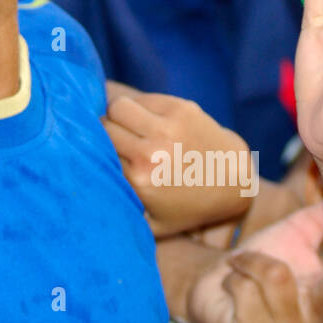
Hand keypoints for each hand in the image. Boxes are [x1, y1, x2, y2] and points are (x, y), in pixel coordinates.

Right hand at [102, 89, 252, 235]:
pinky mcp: (181, 108)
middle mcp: (152, 152)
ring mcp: (168, 127)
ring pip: (119, 106)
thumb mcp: (151, 224)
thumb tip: (90, 194)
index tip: (98, 154)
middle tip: (115, 141)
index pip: (97, 151)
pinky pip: (143, 99)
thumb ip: (119, 211)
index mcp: (140, 180)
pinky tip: (149, 121)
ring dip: (119, 116)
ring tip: (128, 127)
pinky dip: (140, 108)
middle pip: (103, 126)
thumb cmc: (187, 206)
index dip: (95, 151)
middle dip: (105, 133)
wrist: (232, 181)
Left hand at [187, 200, 322, 322]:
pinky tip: (232, 286)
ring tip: (244, 267)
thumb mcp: (294, 236)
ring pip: (275, 274)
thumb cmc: (260, 261)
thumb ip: (322, 219)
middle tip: (296, 258)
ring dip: (250, 260)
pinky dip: (233, 276)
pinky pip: (244, 288)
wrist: (214, 286)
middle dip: (298, 263)